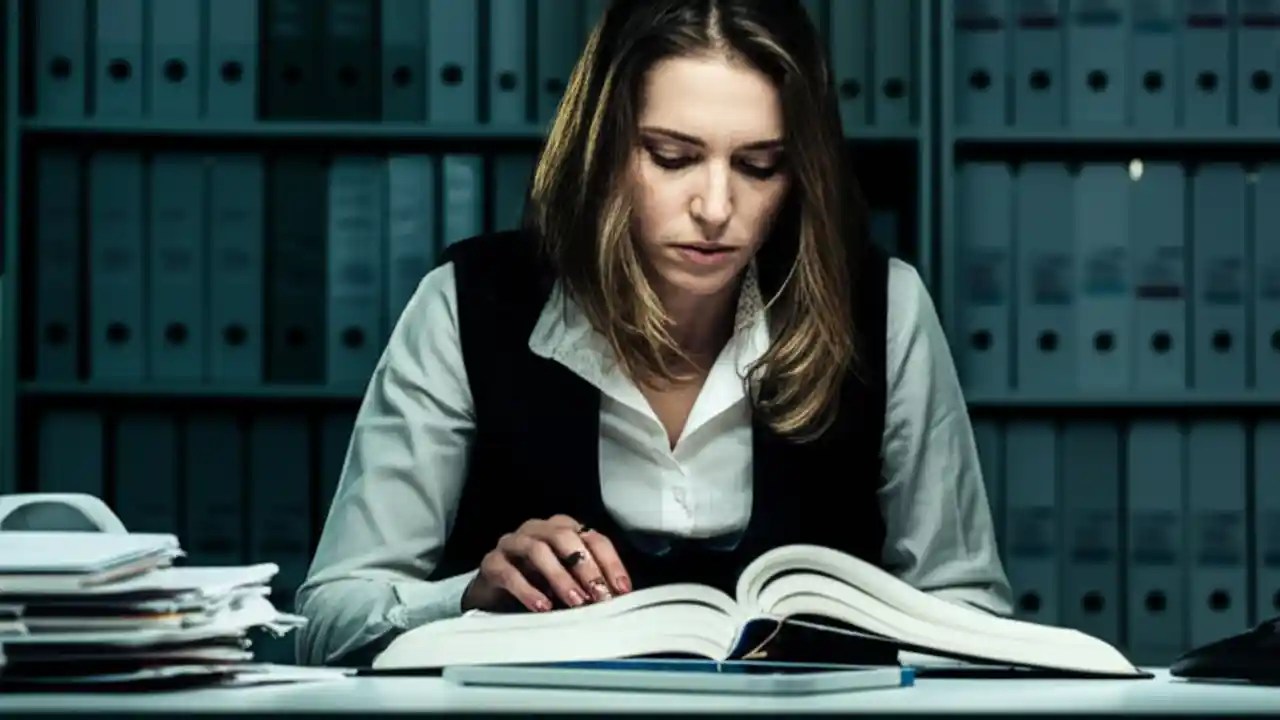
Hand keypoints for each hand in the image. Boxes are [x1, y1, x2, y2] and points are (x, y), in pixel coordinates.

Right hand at [461, 514, 630, 612]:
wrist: (494, 593)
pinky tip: (542, 607)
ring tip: (575, 603)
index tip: (622, 589)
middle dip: (587, 569)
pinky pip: (509, 572)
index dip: (610, 562)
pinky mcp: (492, 562)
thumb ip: (589, 584)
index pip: (593, 538)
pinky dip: (528, 590)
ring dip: (560, 578)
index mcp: (563, 528)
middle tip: (599, 596)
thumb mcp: (568, 582)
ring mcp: (513, 542)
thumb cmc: (537, 583)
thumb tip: (616, 599)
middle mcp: (538, 529)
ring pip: (538, 551)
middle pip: (566, 538)